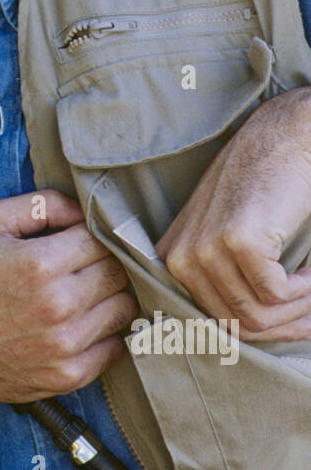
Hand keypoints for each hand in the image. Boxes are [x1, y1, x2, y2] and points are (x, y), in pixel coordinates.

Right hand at [0, 189, 137, 416]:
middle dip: (105, 263)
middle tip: (83, 266)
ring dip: (110, 297)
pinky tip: (82, 324)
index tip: (79, 241)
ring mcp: (66, 345)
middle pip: (119, 272)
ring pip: (125, 308)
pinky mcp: (68, 376)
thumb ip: (40, 204)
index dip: (92, 234)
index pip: (100, 238)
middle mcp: (58, 305)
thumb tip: (83, 209)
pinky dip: (107, 333)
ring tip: (83, 294)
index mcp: (39, 263)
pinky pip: (116, 347)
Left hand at [155, 87, 310, 340]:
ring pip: (256, 316)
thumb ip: (224, 280)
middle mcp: (179, 257)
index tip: (292, 324)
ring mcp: (206, 250)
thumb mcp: (228, 233)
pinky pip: (275, 295)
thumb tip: (242, 333)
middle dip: (283, 327)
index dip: (257, 331)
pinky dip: (304, 291)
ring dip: (297, 311)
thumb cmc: (265, 185)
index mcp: (172, 259)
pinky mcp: (238, 242)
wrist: (286, 136)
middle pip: (234, 326)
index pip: (209, 322)